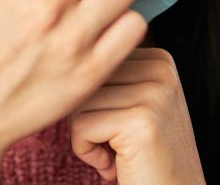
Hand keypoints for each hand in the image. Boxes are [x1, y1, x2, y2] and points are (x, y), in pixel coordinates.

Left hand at [68, 47, 204, 184]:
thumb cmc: (141, 154)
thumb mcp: (129, 103)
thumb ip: (105, 75)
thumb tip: (58, 55)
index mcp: (158, 59)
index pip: (91, 62)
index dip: (93, 99)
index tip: (122, 123)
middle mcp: (161, 70)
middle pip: (84, 80)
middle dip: (88, 116)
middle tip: (118, 142)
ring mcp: (154, 95)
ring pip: (78, 102)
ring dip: (87, 136)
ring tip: (118, 152)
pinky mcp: (140, 122)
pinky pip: (80, 127)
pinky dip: (86, 151)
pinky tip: (114, 164)